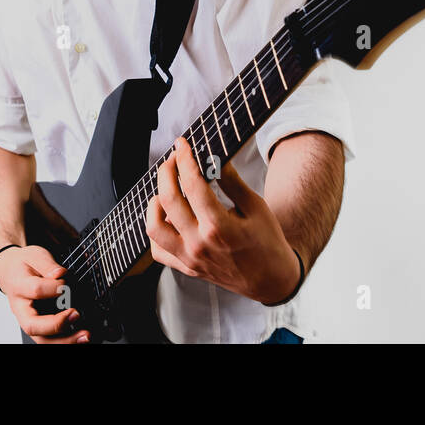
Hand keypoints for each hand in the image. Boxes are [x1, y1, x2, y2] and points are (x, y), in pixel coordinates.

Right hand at [0, 244, 89, 343]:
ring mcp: (28, 320)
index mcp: (19, 286)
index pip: (35, 290)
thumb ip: (48, 264)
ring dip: (64, 341)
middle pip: (32, 326)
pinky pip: (48, 340)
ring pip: (41, 339)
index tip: (66, 282)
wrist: (11, 271)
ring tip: (84, 335)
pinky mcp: (38, 327)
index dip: (53, 288)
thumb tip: (60, 274)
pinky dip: (65, 342)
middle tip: (76, 315)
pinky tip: (80, 338)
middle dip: (56, 325)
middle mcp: (21, 309)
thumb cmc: (24, 265)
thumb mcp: (34, 255)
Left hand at [145, 136, 301, 304]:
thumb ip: (231, 181)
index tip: (182, 144)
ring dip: (156, 202)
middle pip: (168, 200)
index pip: (193, 184)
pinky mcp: (186, 268)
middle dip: (166, 171)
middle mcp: (200, 244)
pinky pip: (157, 250)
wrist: (270, 279)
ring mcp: (190, 258)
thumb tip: (213, 157)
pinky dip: (157, 229)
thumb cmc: (267, 241)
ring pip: (154, 226)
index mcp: (220, 227)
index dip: (184, 159)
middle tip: (173, 160)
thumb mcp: (255, 207)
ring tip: (167, 190)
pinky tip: (169, 216)